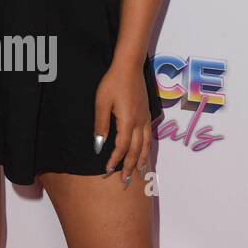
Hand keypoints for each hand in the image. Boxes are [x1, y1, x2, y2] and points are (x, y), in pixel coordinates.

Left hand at [94, 61, 152, 184]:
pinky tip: (144, 152)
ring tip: (139, 173)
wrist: (129, 67)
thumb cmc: (112, 83)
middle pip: (135, 150)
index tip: (108, 171)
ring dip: (141, 160)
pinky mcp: (146, 114)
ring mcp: (145, 118)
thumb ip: (101, 126)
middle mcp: (139, 123)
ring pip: (145, 145)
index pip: (121, 147)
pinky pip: (149, 136)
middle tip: (125, 181)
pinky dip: (146, 148)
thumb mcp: (101, 103)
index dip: (115, 161)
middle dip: (130, 167)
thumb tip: (99, 146)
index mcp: (127, 121)